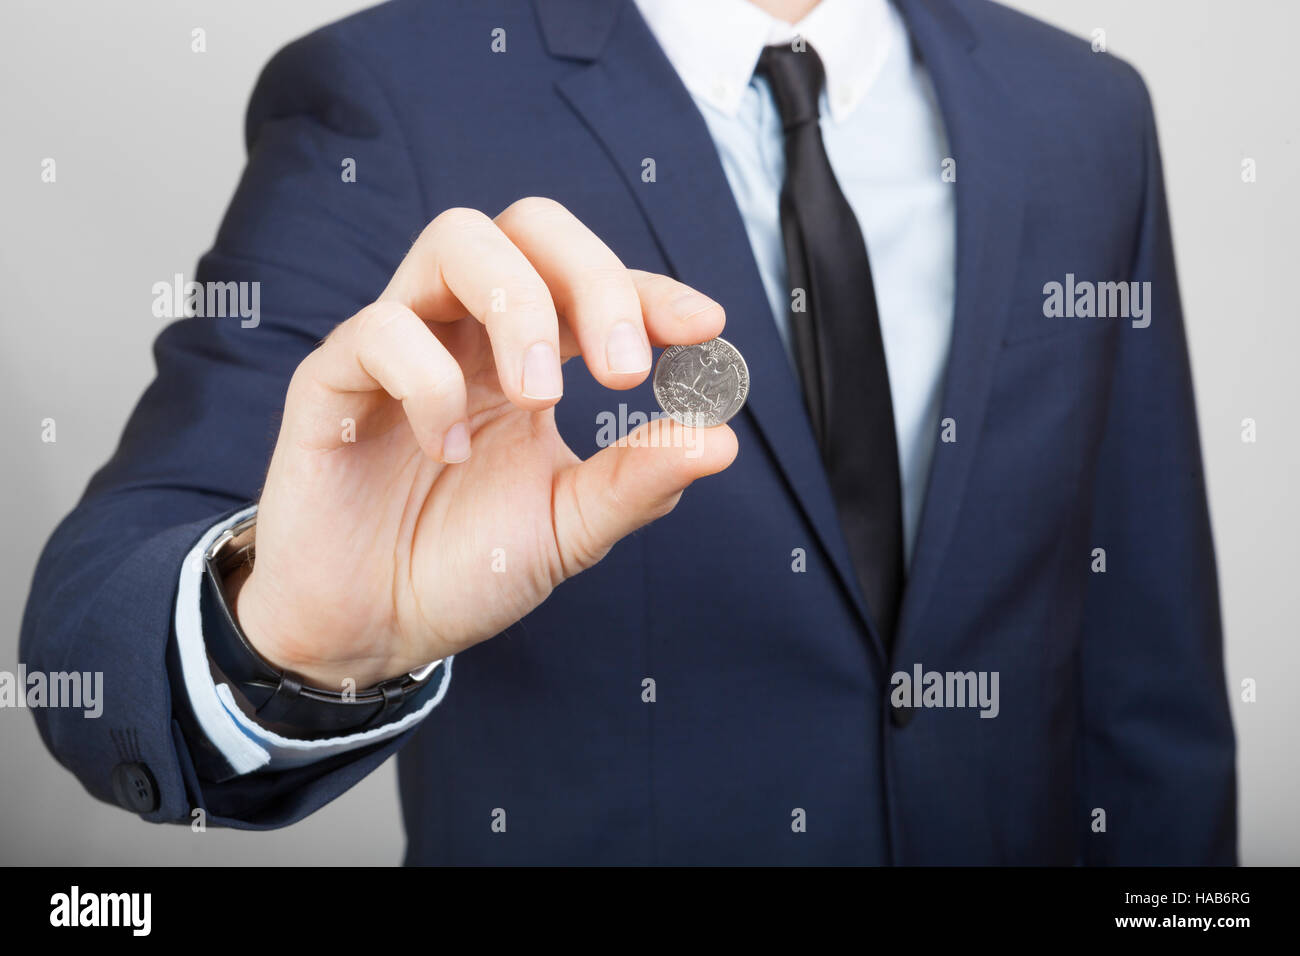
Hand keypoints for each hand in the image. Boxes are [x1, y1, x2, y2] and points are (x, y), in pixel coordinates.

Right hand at [232, 198, 737, 688]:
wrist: (372, 631)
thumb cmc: (466, 568)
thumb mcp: (569, 528)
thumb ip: (638, 480)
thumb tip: (722, 436)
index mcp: (525, 356)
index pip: (591, 281)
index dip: (651, 290)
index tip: (705, 330)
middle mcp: (465, 333)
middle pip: (528, 224)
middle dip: (593, 280)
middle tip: (626, 375)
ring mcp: (398, 347)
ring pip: (456, 240)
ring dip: (520, 309)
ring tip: (540, 401)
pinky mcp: (332, 380)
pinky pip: (380, 329)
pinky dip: (431, 381)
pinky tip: (452, 451)